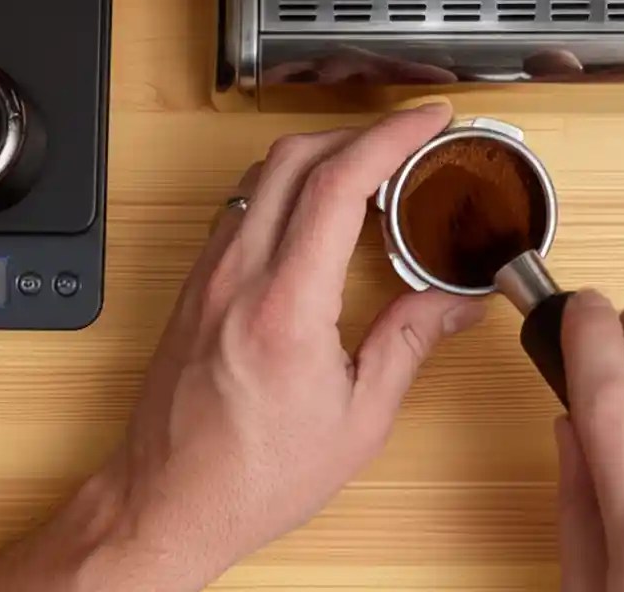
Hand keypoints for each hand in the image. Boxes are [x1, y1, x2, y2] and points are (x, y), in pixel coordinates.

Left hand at [0, 102, 486, 591]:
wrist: (168, 501)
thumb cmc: (252, 475)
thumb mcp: (357, 419)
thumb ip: (409, 343)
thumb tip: (456, 302)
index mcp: (286, 308)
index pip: (338, 185)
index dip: (389, 138)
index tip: (427, 122)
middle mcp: (238, 278)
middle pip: (295, 157)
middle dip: (360, 131)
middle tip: (408, 140)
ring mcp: (209, 275)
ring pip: (263, 176)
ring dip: (321, 155)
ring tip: (372, 171)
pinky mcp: (196, 284)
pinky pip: (244, 207)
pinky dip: (289, 187)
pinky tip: (320, 211)